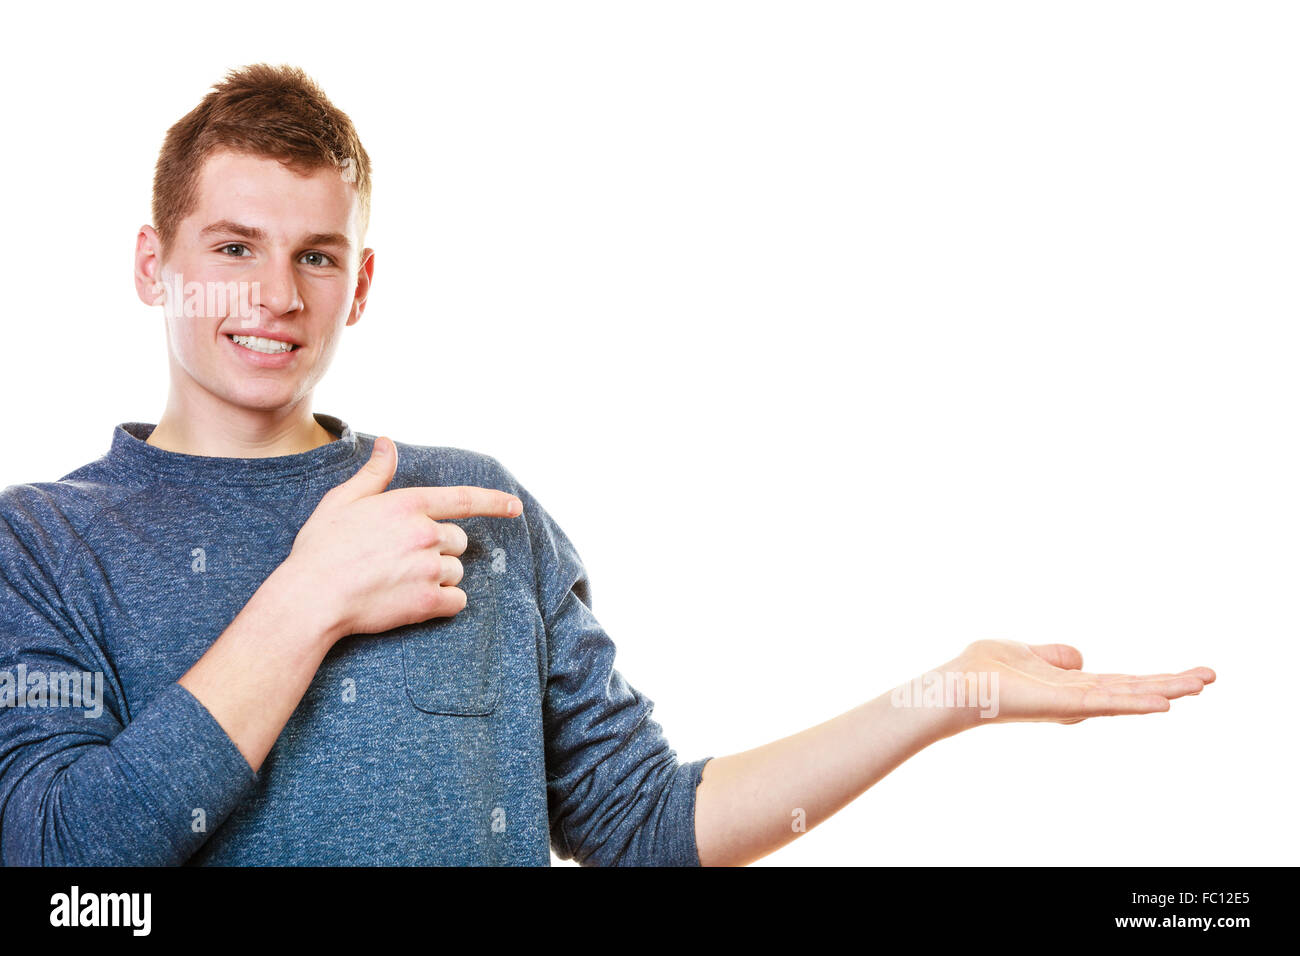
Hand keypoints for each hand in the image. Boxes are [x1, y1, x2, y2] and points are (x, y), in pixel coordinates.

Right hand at [285, 436, 522, 642]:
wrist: (310, 598)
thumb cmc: (321, 549)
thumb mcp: (343, 501)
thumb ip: (374, 473)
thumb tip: (388, 443)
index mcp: (408, 505)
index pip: (463, 499)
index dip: (494, 502)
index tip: (515, 506)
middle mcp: (424, 533)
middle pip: (458, 541)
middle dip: (439, 550)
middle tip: (401, 560)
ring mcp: (428, 568)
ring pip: (455, 572)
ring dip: (438, 578)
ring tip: (398, 582)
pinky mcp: (427, 601)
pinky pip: (456, 602)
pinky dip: (442, 604)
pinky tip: (413, 602)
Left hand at [935, 639, 1214, 727]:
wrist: (956, 685)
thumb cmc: (982, 669)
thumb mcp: (1026, 651)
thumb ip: (1055, 655)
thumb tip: (1081, 658)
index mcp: (1070, 685)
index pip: (1122, 682)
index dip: (1155, 678)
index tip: (1190, 674)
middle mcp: (1076, 698)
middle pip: (1133, 689)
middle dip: (1172, 683)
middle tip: (1212, 677)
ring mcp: (1071, 703)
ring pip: (1127, 696)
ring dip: (1164, 690)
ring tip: (1200, 685)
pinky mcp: (1061, 704)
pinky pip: (1104, 703)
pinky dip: (1134, 703)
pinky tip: (1162, 703)